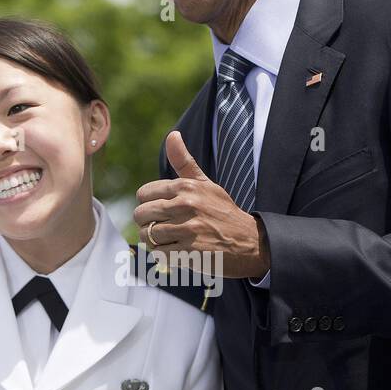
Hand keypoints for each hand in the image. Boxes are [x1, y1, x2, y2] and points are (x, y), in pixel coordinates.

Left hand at [133, 130, 269, 278]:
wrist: (249, 242)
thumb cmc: (223, 212)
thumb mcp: (206, 184)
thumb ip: (184, 162)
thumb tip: (172, 135)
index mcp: (186, 187)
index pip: (143, 194)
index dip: (148, 204)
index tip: (161, 210)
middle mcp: (186, 205)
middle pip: (141, 215)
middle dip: (147, 223)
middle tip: (162, 227)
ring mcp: (187, 230)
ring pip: (147, 235)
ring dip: (154, 240)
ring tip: (170, 239)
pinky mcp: (189, 252)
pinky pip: (158, 253)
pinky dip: (163, 254)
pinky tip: (177, 250)